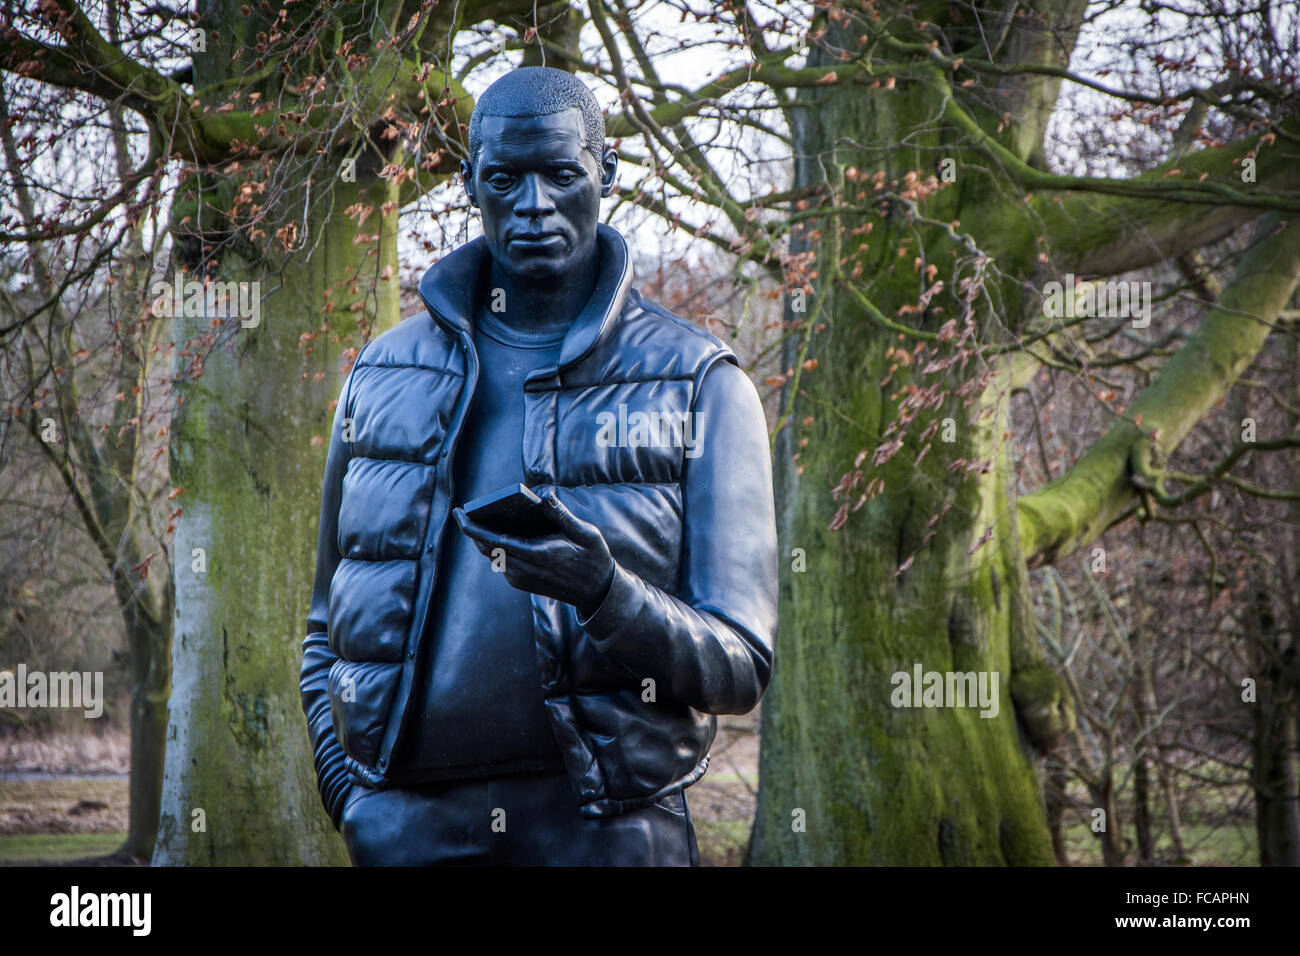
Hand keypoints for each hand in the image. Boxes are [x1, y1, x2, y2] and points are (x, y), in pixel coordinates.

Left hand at [453, 493, 615, 616]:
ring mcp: (521, 578)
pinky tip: (499, 533)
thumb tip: (544, 495)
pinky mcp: (521, 582)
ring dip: (483, 538)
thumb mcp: (585, 532)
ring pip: (492, 555)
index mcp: (537, 555)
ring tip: (481, 518)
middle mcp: (524, 570)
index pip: (495, 541)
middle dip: (473, 530)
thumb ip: (561, 514)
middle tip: (466, 511)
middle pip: (487, 548)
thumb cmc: (592, 557)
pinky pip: (500, 561)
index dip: (473, 528)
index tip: (459, 513)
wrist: (596, 591)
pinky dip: (494, 546)